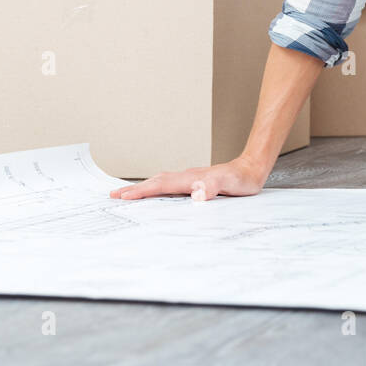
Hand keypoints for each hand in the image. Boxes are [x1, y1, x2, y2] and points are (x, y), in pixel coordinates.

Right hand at [108, 156, 270, 201]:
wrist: (252, 169)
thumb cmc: (241, 178)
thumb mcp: (230, 184)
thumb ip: (212, 187)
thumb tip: (195, 194)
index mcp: (190, 179)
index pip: (161, 185)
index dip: (141, 191)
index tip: (122, 196)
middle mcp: (187, 177)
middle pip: (155, 182)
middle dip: (134, 189)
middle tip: (113, 195)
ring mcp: (190, 179)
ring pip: (161, 183)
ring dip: (143, 188)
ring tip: (126, 194)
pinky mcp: (195, 183)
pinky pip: (169, 186)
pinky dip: (156, 189)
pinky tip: (155, 195)